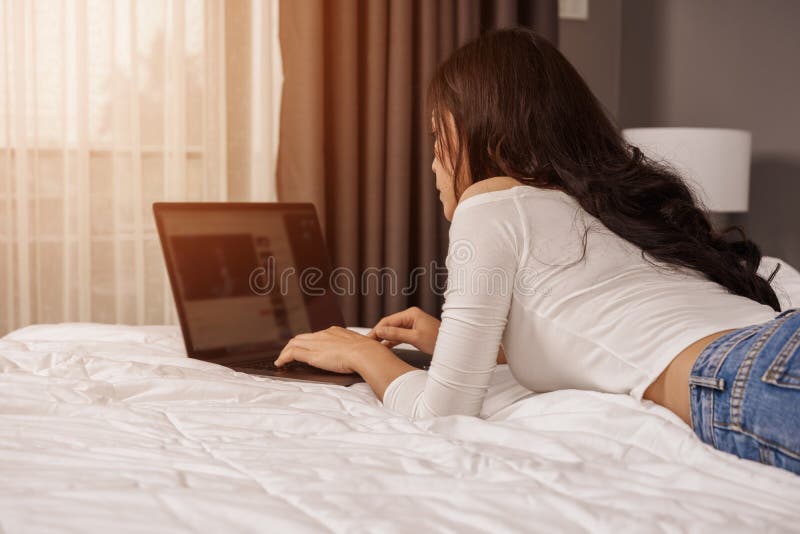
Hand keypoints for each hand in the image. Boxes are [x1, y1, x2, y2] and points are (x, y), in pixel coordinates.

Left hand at [275, 326, 393, 373]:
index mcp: (335, 331)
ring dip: (286, 352)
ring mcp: (317, 343)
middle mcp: (324, 334)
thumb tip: (361, 356)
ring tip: (282, 360)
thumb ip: (355, 350)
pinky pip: (292, 353)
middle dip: (293, 345)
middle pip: (302, 337)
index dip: (308, 342)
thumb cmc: (368, 353)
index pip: (316, 335)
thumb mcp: (360, 347)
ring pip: (294, 344)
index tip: (306, 347)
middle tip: (288, 354)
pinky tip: (280, 364)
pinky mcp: (311, 354)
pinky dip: (284, 357)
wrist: (365, 353)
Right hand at [367, 306, 440, 354]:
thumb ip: (396, 334)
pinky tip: (385, 347)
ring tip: (374, 346)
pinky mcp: (414, 332)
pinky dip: (392, 341)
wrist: (452, 345)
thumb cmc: (438, 340)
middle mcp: (410, 317)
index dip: (377, 330)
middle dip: (379, 334)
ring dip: (385, 338)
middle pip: (389, 325)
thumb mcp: (415, 338)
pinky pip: (399, 335)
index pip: (388, 320)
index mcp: (411, 314)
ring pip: (393, 331)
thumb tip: (381, 331)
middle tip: (369, 343)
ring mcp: (412, 324)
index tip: (369, 338)